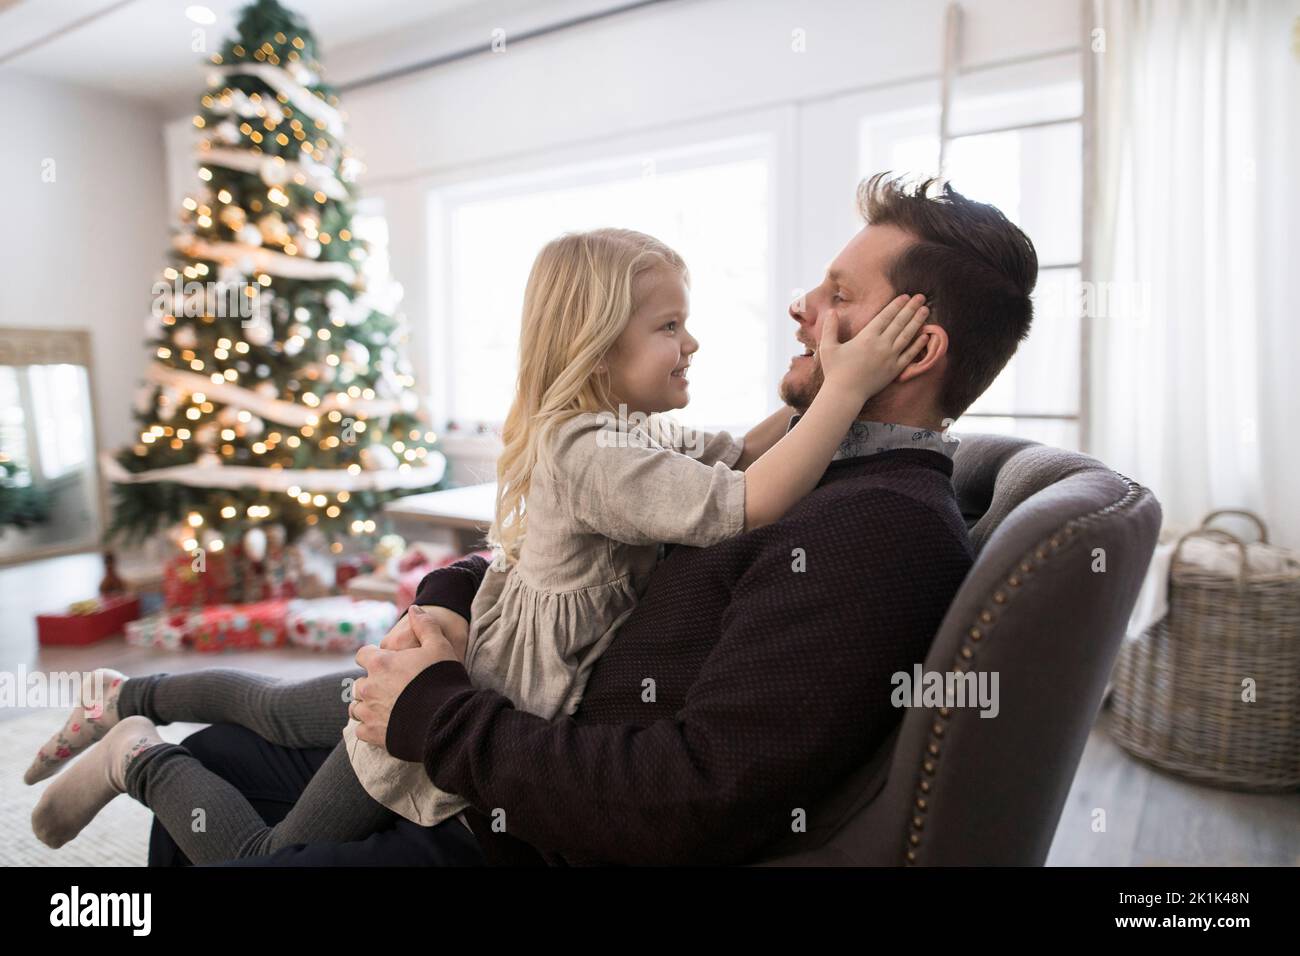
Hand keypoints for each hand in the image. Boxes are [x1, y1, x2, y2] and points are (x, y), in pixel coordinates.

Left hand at [351, 606, 460, 748]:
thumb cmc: (442, 679)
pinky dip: (367, 727)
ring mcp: (369, 712)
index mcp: (380, 663)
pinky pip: (359, 730)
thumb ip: (424, 625)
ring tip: (384, 707)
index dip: (372, 657)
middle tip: (390, 688)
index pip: (363, 655)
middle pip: (359, 683)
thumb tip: (413, 609)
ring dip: (366, 705)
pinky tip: (382, 725)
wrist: (446, 720)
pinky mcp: (373, 734)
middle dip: (371, 684)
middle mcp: (369, 687)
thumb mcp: (439, 646)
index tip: (385, 663)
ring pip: (356, 707)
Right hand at [817, 294, 929, 398]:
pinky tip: (925, 335)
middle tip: (921, 297)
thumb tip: (831, 311)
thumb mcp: (827, 347)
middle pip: (899, 323)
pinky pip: (909, 354)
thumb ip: (830, 327)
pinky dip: (918, 344)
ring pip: (907, 336)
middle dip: (911, 308)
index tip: (905, 296)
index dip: (896, 305)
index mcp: (866, 337)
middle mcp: (881, 345)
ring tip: (925, 310)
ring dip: (917, 322)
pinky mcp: (894, 370)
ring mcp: (890, 358)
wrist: (845, 394)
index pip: (885, 316)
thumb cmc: (835, 370)